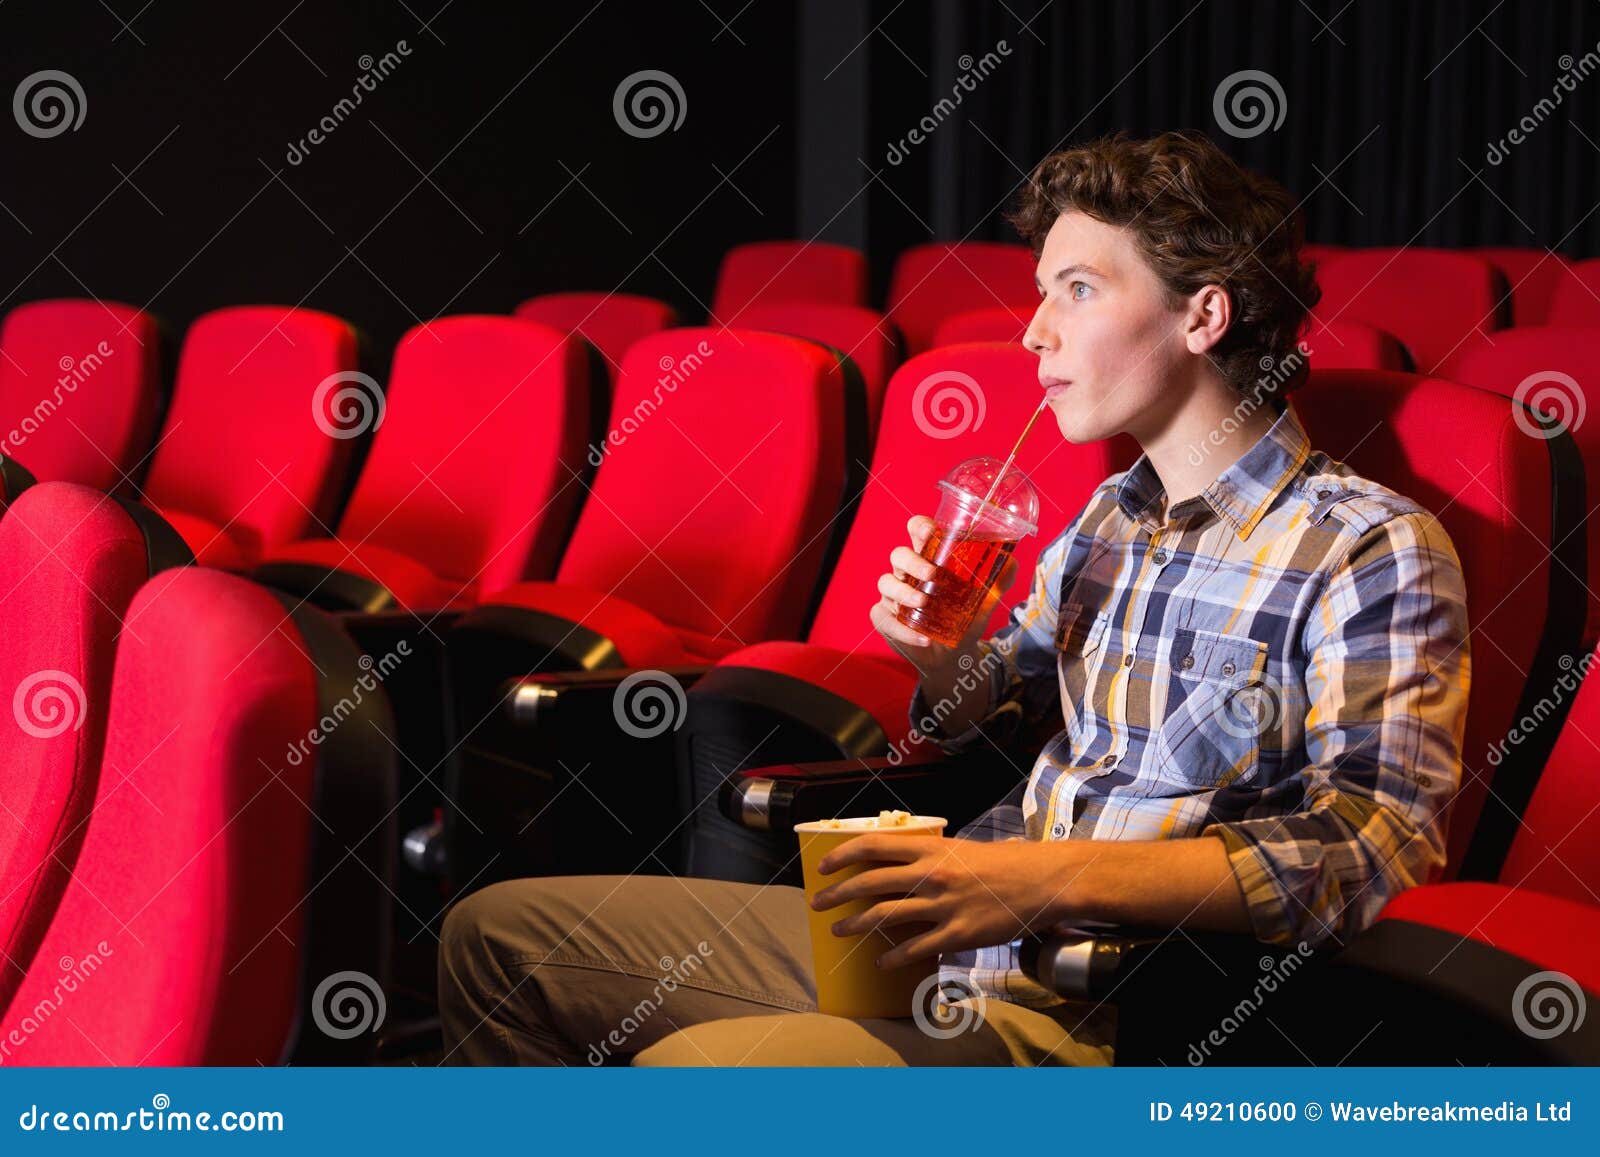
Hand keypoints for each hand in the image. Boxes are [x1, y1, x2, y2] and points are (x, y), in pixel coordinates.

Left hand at [808, 834, 1071, 968]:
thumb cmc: (1000, 863)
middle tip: (818, 903)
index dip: (842, 856)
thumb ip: (927, 855)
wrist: (1039, 882)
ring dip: (854, 925)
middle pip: (869, 883)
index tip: (823, 867)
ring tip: (838, 931)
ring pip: (884, 916)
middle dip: (837, 895)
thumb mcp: (958, 848)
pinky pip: (915, 949)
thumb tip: (896, 863)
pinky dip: (892, 957)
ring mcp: (942, 906)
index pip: (872, 846)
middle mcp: (930, 874)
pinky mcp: (956, 934)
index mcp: (929, 848)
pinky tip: (881, 962)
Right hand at [869, 515, 1016, 674]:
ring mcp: (893, 596)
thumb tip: (1011, 560)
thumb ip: (999, 579)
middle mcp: (907, 573)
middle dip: (912, 561)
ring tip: (923, 602)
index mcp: (928, 558)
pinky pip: (883, 618)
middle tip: (932, 574)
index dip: (919, 526)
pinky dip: (902, 629)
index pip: (917, 532)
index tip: (930, 530)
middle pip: (898, 555)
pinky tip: (923, 638)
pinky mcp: (885, 619)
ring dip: (903, 592)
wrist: (954, 657)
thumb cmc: (964, 619)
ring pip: (886, 583)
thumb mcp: (985, 599)